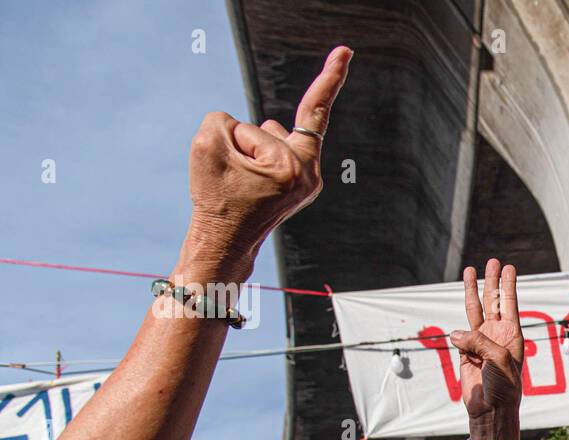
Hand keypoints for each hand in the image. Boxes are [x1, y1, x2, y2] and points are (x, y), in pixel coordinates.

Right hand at [178, 46, 352, 279]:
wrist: (221, 246)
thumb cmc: (216, 201)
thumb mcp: (208, 144)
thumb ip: (225, 120)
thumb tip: (246, 134)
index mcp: (293, 167)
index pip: (311, 111)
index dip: (330, 78)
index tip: (347, 51)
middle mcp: (308, 175)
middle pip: (264, 129)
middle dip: (239, 143)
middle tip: (231, 182)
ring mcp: (304, 182)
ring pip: (265, 140)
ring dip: (243, 152)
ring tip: (236, 187)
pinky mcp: (294, 186)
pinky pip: (268, 152)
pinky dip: (252, 153)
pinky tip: (243, 171)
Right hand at [452, 259, 523, 439]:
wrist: (491, 410)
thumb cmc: (504, 386)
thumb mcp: (499, 360)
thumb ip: (479, 342)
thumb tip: (455, 333)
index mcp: (512, 335)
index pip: (509, 304)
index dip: (508, 285)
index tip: (509, 267)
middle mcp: (497, 335)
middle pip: (493, 301)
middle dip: (492, 281)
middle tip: (493, 261)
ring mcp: (481, 343)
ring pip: (475, 311)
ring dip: (472, 291)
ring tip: (470, 270)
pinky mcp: (466, 353)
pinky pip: (459, 335)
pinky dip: (458, 334)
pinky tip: (459, 339)